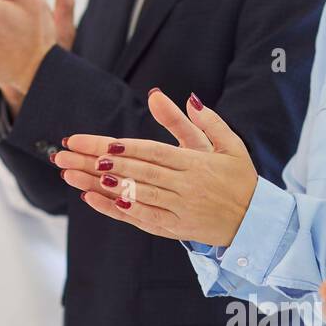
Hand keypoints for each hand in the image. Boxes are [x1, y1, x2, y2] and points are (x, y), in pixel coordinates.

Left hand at [53, 91, 257, 245]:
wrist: (257, 221)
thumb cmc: (241, 179)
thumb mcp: (229, 145)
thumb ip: (204, 122)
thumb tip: (182, 97)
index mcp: (195, 162)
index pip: (151, 151)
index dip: (121, 147)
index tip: (93, 142)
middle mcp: (186, 185)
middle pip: (137, 171)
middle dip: (99, 163)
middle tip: (67, 155)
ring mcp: (181, 208)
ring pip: (137, 194)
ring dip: (103, 186)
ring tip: (75, 175)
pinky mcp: (178, 228)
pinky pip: (144, 218)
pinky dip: (120, 210)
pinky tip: (97, 200)